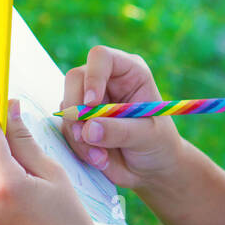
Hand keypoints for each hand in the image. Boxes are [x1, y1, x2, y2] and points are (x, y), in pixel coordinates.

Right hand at [61, 45, 183, 191]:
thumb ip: (120, 131)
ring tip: (102, 156)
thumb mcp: (147, 136)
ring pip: (67, 107)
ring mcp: (89, 100)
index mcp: (129, 71)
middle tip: (85, 136)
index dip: (93, 76)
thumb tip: (88, 128)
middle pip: (75, 79)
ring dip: (79, 135)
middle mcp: (106, 80)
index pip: (102, 57)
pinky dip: (79, 147)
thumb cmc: (158, 143)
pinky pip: (66, 129)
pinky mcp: (79, 121)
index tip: (92, 103)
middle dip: (76, 109)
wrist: (152, 167)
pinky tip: (100, 159)